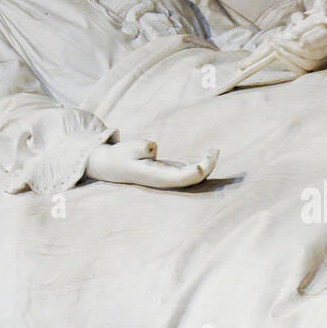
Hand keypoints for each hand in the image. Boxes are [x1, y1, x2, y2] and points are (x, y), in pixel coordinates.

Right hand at [87, 139, 217, 188]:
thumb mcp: (127, 148)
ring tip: (215, 151)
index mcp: (156, 176)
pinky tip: (209, 154)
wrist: (110, 166)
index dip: (193, 174)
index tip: (203, 162)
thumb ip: (141, 147)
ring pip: (192, 178)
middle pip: (191, 180)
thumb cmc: (120, 155)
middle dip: (206, 168)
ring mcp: (168, 177)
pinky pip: (190, 173)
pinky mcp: (170, 172)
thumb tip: (153, 147)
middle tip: (215, 151)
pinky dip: (201, 165)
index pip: (180, 179)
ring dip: (206, 167)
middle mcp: (164, 180)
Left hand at [264, 10, 326, 72]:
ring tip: (274, 45)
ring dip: (288, 55)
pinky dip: (288, 63)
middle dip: (292, 47)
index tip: (301, 41)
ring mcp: (321, 61)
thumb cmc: (319, 17)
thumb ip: (322, 5)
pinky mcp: (312, 69)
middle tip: (277, 40)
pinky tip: (278, 53)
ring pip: (306, 64)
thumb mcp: (322, 7)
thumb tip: (320, 4)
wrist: (318, 29)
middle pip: (312, 54)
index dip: (313, 40)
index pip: (324, 38)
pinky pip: (301, 71)